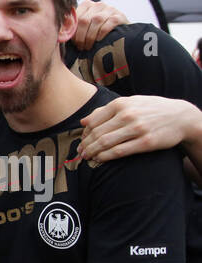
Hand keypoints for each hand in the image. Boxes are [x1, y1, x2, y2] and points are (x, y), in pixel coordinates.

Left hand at [72, 0, 128, 49]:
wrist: (119, 35)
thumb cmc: (95, 33)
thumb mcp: (84, 28)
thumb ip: (72, 27)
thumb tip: (58, 33)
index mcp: (86, 5)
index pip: (74, 17)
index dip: (71, 31)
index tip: (71, 42)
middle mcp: (98, 4)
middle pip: (84, 20)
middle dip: (80, 36)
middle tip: (79, 47)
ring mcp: (110, 9)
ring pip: (96, 21)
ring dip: (90, 37)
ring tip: (87, 47)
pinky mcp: (119, 16)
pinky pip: (108, 24)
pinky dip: (101, 34)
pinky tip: (98, 41)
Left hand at [79, 95, 197, 164]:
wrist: (181, 116)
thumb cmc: (152, 110)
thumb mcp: (131, 102)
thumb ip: (107, 111)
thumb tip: (83, 121)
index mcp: (121, 104)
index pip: (93, 121)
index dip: (84, 134)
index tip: (82, 141)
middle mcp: (128, 115)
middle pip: (97, 134)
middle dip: (85, 145)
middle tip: (80, 152)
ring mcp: (137, 129)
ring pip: (105, 143)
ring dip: (92, 152)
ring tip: (86, 157)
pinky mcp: (145, 142)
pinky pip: (118, 152)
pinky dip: (105, 157)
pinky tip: (99, 160)